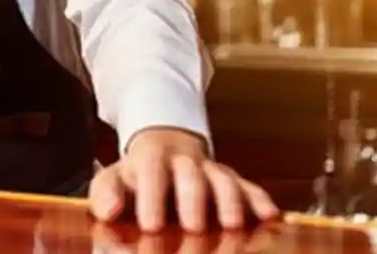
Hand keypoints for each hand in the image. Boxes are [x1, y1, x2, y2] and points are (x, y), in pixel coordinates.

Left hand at [88, 128, 279, 232]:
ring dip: (230, 201)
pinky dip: (260, 201)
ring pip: (224, 179)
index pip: (152, 173)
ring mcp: (211, 171)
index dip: (152, 197)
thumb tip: (108, 212)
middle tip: (193, 226)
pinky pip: (249, 187)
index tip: (150, 225)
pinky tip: (271, 217)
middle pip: (191, 175)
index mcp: (151, 160)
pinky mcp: (233, 180)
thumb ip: (106, 193)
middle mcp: (184, 162)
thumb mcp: (112, 178)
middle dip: (194, 200)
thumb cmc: (135, 176)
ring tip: (233, 225)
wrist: (163, 150)